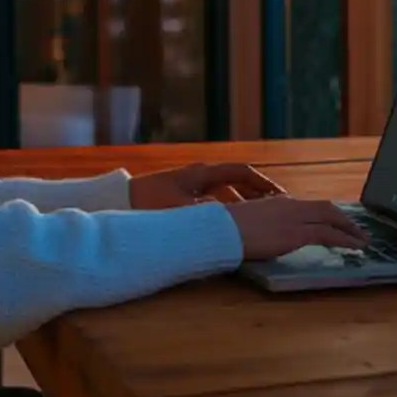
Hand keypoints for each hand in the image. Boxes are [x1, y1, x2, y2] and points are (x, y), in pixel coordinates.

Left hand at [128, 163, 284, 210]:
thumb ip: (212, 213)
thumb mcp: (182, 210)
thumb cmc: (148, 203)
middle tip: (274, 209)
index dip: (263, 182)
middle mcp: (199, 176)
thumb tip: (239, 218)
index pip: (242, 171)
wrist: (117, 201)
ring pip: (225, 193)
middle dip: (257, 194)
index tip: (279, 196)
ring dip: (242, 204)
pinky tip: (229, 226)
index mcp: (202, 173)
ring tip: (256, 219)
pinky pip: (212, 202)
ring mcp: (190, 186)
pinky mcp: (181, 197)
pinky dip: (225, 210)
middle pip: (236, 182)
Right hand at [225, 197, 369, 259]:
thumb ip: (262, 225)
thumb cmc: (225, 230)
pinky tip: (355, 247)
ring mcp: (294, 217)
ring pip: (331, 218)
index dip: (325, 213)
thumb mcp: (247, 222)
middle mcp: (290, 205)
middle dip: (343, 219)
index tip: (335, 221)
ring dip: (350, 229)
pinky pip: (328, 234)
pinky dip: (345, 239)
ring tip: (362, 239)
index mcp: (277, 202)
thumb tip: (265, 235)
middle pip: (325, 208)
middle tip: (357, 229)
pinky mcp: (296, 232)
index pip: (308, 206)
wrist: (220, 231)